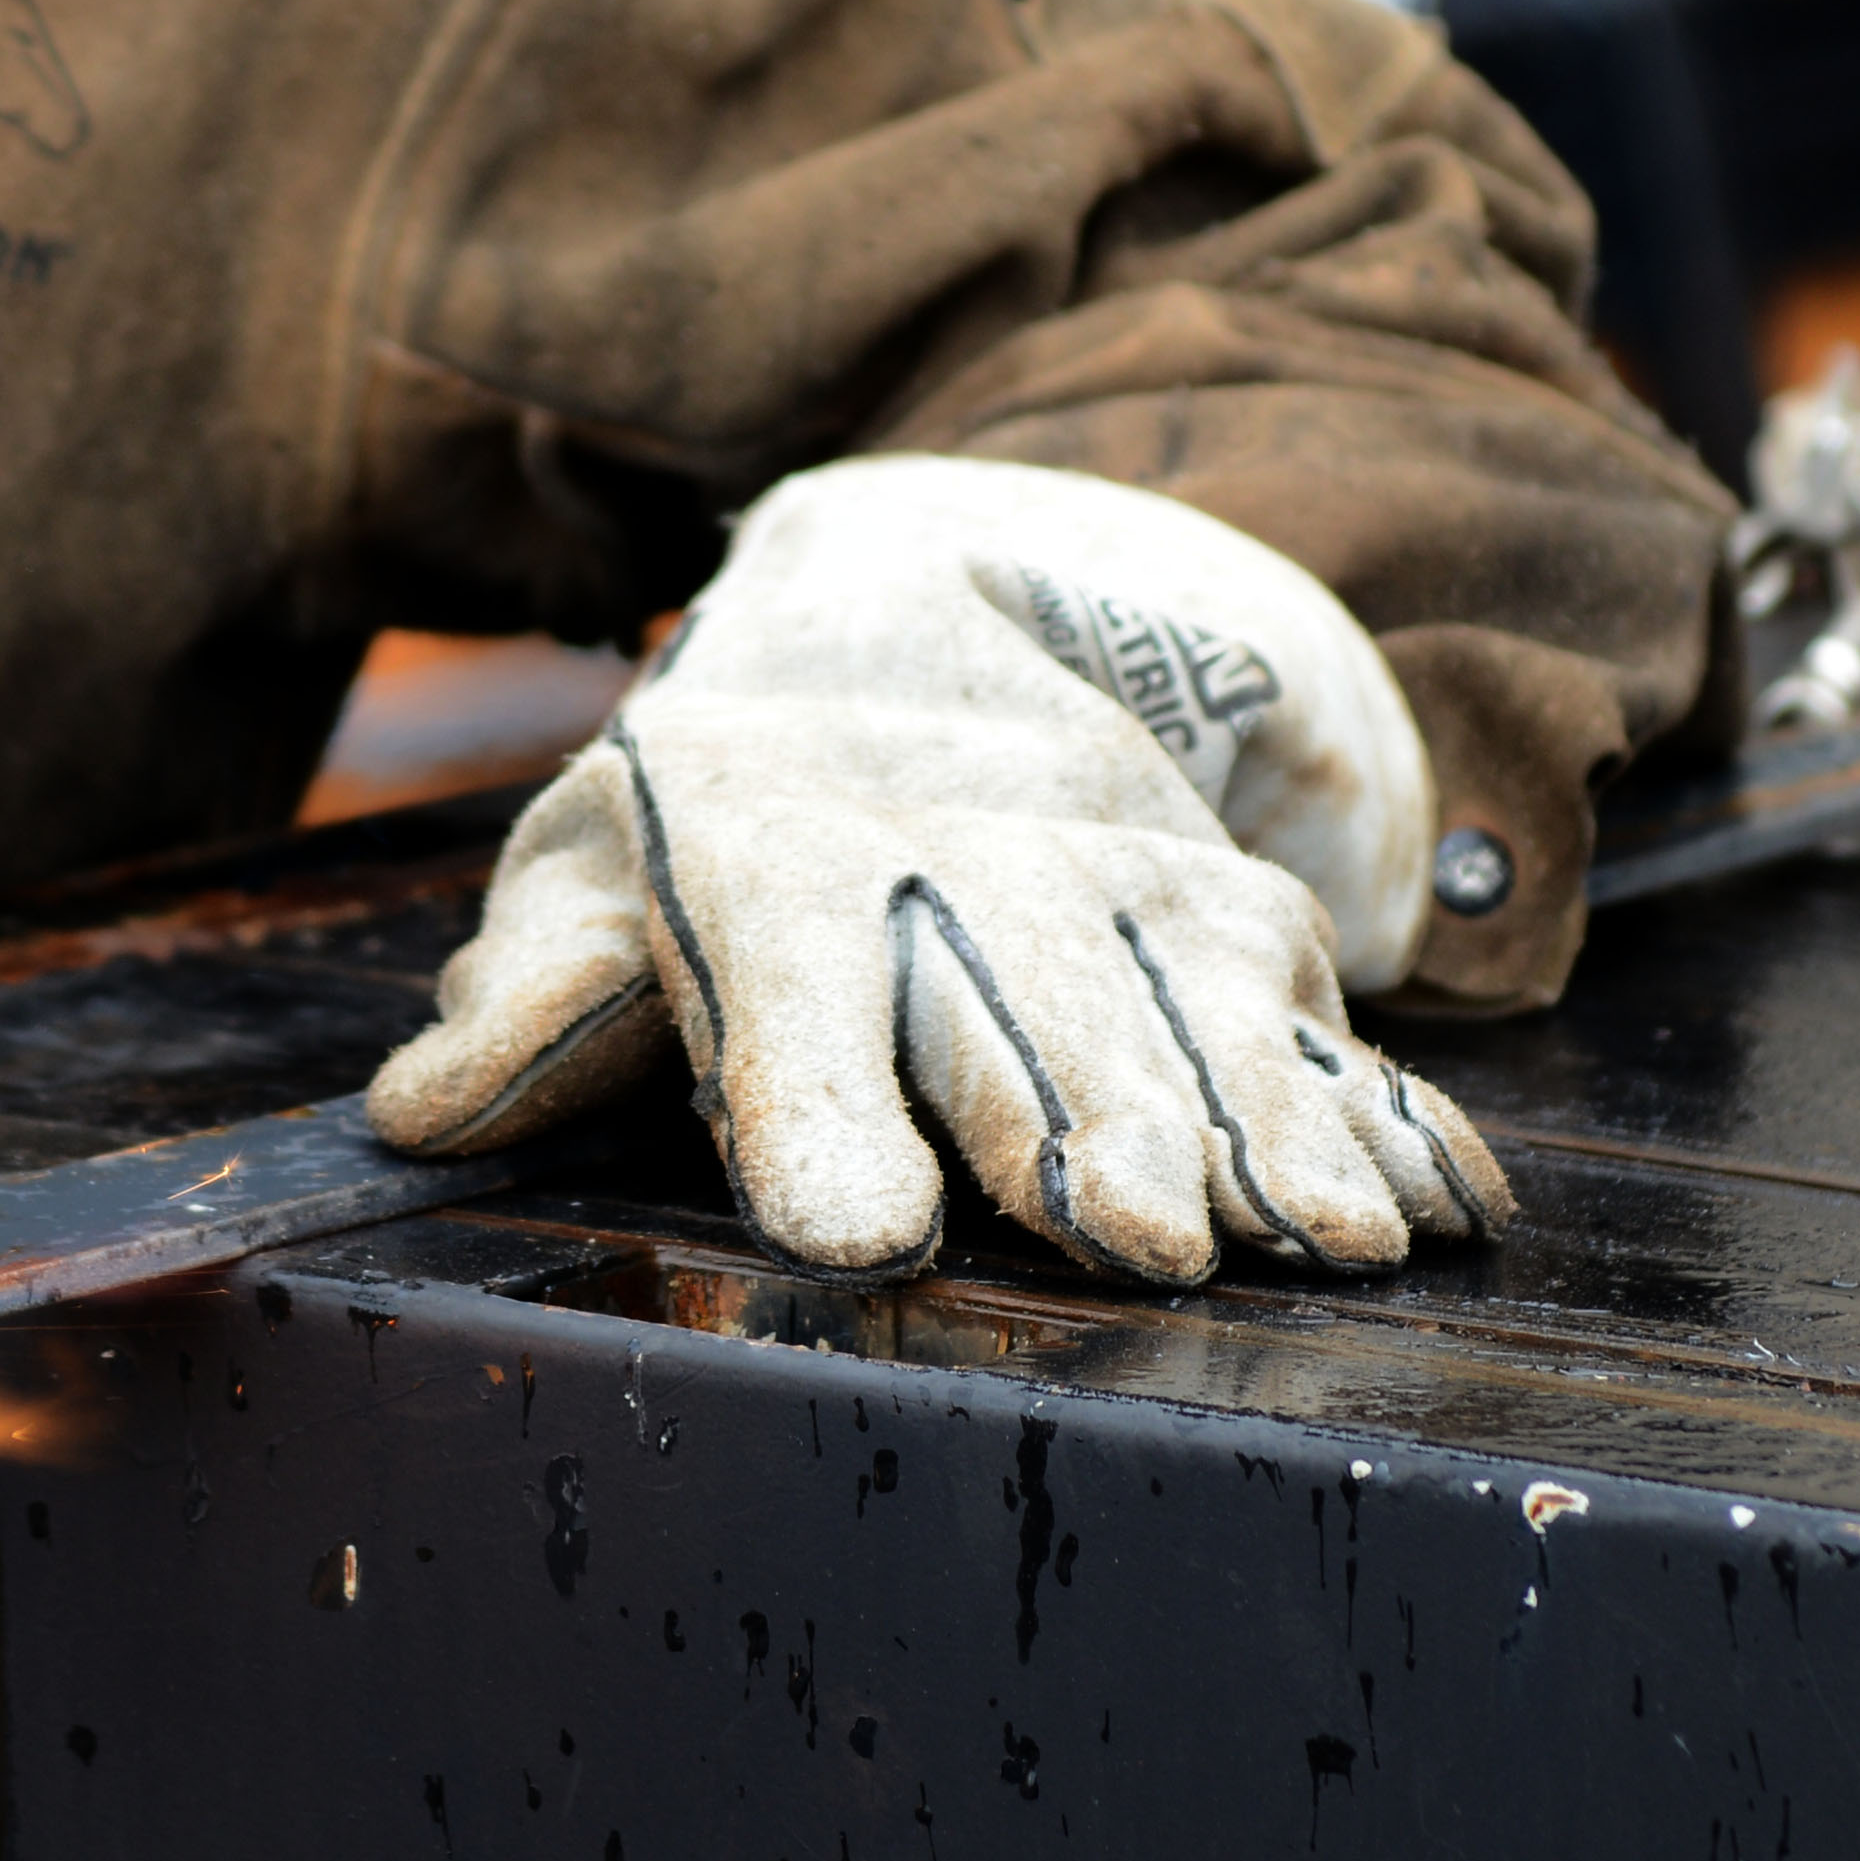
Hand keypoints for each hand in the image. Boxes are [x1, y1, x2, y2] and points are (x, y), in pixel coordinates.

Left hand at [362, 458, 1520, 1280]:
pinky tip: (1442, 1211)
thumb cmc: (725, 815)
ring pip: (1195, 1012)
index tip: (848, 1226)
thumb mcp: (596, 873)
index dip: (815, 1110)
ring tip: (1320, 1244)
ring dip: (1264, 1133)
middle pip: (1027, 1013)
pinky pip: (1316, 1016)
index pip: (786, 991)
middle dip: (1089, 1128)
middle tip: (1140, 1244)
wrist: (912, 615)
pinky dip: (1388, 1115)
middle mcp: (961, 862)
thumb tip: (417, 1107)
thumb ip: (530, 1002)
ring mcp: (1115, 876)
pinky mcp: (1225, 907)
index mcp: (771, 865)